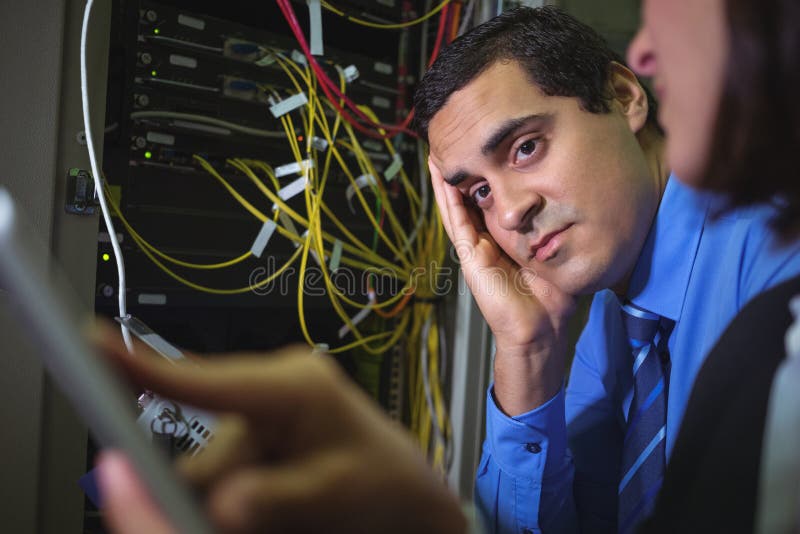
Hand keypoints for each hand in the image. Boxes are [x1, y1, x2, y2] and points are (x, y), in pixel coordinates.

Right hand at [93, 325, 466, 533]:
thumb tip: (222, 501)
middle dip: (208, 494)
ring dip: (227, 503)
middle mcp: (270, 392)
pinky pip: (225, 478)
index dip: (145, 366)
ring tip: (280, 514)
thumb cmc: (385, 484)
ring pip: (210, 473)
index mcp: (292, 386)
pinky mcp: (259, 439)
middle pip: (201, 451)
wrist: (406, 493)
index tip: (93, 345)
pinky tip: (274, 511)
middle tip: (243, 516)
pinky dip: (237, 503)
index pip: (207, 378)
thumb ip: (273, 496)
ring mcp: (262, 417)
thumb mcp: (333, 493)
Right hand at [429, 159, 573, 412]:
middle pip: (469, 197)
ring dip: (446, 177)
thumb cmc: (553, 298)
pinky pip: (456, 217)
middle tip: (454, 139)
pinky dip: (447, 194)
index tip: (483, 146)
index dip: (485, 174)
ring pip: (456, 203)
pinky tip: (441, 172)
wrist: (541, 329)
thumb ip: (555, 229)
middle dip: (462, 169)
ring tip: (439, 148)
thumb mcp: (555, 251)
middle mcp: (486, 240)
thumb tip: (570, 201)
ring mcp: (475, 247)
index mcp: (504, 240)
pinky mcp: (470, 254)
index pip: (491, 200)